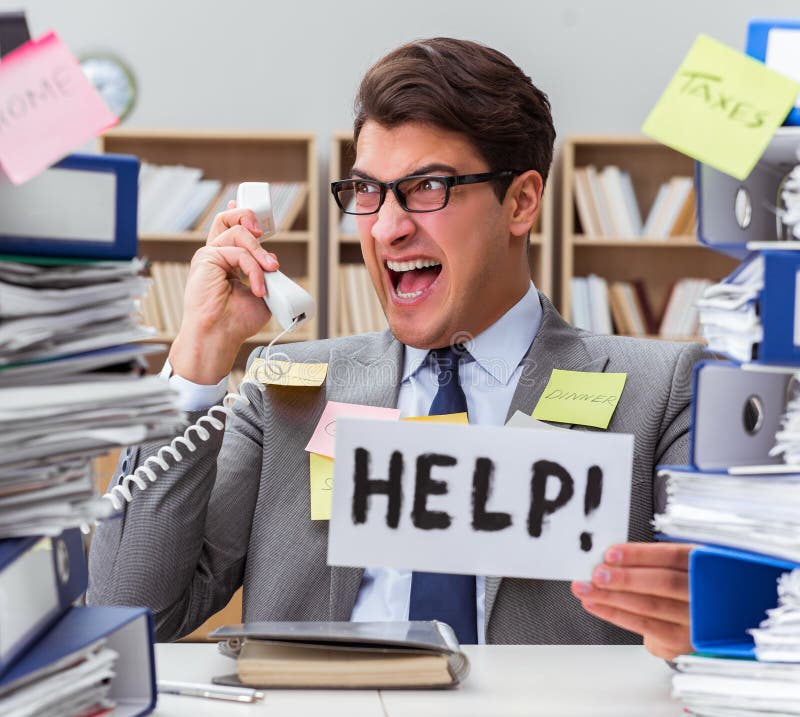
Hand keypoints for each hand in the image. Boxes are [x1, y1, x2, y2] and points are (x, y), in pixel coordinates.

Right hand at [168, 203, 279, 383]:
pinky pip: (239, 252)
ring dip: (260, 252)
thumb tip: (274, 262)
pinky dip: (254, 269)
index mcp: (225, 263)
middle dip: (248, 219)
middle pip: (227, 219)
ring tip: (270, 270)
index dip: (242, 217)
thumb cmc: (236, 322)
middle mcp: (215, 256)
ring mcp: (209, 256)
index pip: (231, 231)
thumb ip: (266, 275)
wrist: (219, 336)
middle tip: (264, 238)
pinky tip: (257, 288)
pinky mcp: (206, 258)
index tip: (257, 220)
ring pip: (238, 233)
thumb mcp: (261, 294)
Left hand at [570, 542, 692, 660]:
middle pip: (663, 583)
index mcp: (703, 565)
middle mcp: (705, 593)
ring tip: (586, 589)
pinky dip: (615, 614)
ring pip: (650, 606)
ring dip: (612, 597)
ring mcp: (695, 619)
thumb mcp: (677, 565)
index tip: (610, 553)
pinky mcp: (681, 640)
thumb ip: (650, 560)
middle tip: (596, 574)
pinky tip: (596, 605)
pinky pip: (644, 626)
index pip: (672, 556)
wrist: (704, 620)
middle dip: (625, 578)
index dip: (640, 555)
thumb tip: (609, 556)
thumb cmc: (682, 585)